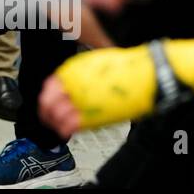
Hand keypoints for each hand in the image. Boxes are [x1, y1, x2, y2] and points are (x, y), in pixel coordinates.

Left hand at [39, 39, 193, 135]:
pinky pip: (71, 126)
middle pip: (48, 103)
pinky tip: (67, 131)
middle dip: (46, 113)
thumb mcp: (96, 63)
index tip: (47, 105)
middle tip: (49, 118)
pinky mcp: (95, 115)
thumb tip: (70, 84)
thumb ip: (80, 74)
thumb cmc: (127, 67)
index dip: (46, 99)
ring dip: (55, 123)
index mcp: (73, 71)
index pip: (49, 88)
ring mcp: (83, 100)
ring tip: (59, 126)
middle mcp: (74, 85)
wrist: (147, 73)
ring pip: (56, 116)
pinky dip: (66, 130)